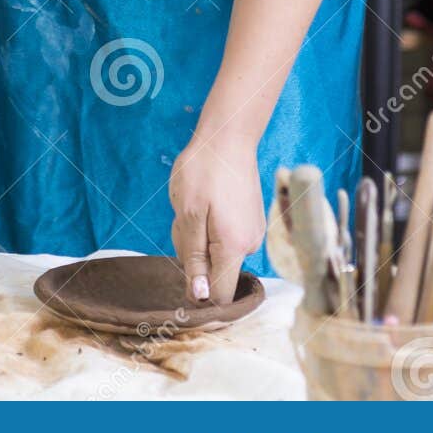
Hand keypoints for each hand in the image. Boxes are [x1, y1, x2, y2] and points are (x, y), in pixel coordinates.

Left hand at [169, 127, 265, 306]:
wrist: (228, 135)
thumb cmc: (203, 170)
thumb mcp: (188, 213)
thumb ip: (194, 257)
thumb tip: (201, 297)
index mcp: (234, 247)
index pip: (220, 297)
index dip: (198, 296)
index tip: (180, 271)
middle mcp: (249, 244)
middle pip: (215, 272)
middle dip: (192, 254)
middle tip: (183, 219)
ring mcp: (252, 232)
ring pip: (217, 252)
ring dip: (198, 237)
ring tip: (193, 205)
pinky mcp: (250, 221)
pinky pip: (225, 238)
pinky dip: (209, 226)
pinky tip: (204, 202)